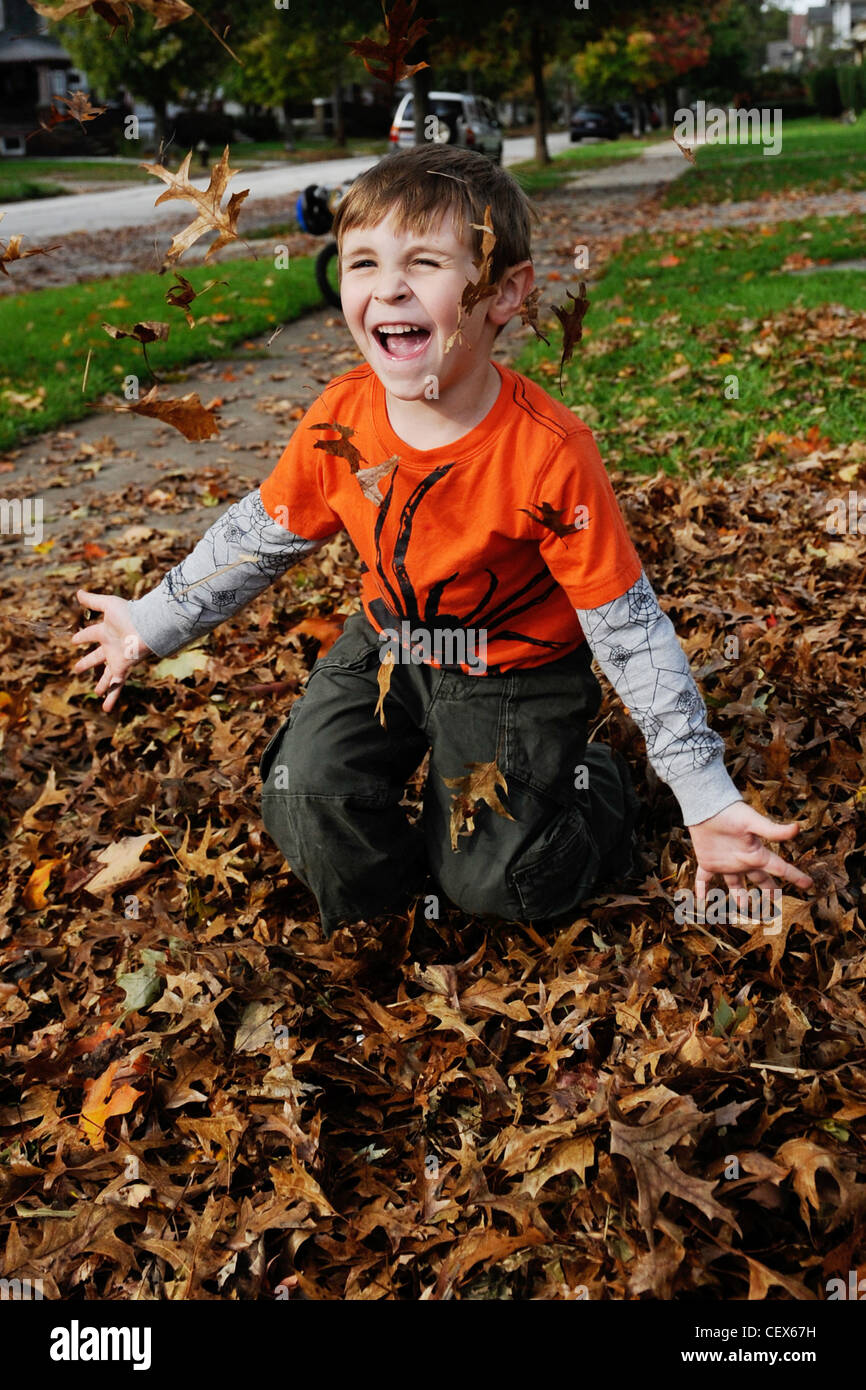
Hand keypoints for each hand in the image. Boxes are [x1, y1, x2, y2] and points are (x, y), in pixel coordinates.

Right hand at [71, 589, 151, 712]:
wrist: (148, 627)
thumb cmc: (130, 614)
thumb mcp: (108, 605)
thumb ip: (93, 601)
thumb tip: (78, 592)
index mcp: (105, 631)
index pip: (89, 635)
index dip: (82, 637)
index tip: (74, 641)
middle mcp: (111, 647)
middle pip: (96, 658)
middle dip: (87, 663)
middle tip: (77, 668)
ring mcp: (117, 659)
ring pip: (107, 675)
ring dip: (102, 684)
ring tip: (96, 692)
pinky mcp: (123, 669)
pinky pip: (116, 686)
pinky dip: (112, 697)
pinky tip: (106, 708)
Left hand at [687, 800, 812, 916]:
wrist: (706, 807)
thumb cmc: (731, 813)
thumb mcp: (754, 822)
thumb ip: (773, 830)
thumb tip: (797, 828)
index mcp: (757, 854)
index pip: (780, 868)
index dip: (795, 876)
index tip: (809, 884)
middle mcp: (743, 860)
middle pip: (759, 879)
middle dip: (769, 890)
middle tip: (776, 901)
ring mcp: (726, 862)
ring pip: (734, 884)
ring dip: (739, 895)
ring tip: (742, 907)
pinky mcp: (708, 862)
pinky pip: (704, 879)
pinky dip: (702, 889)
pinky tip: (701, 900)